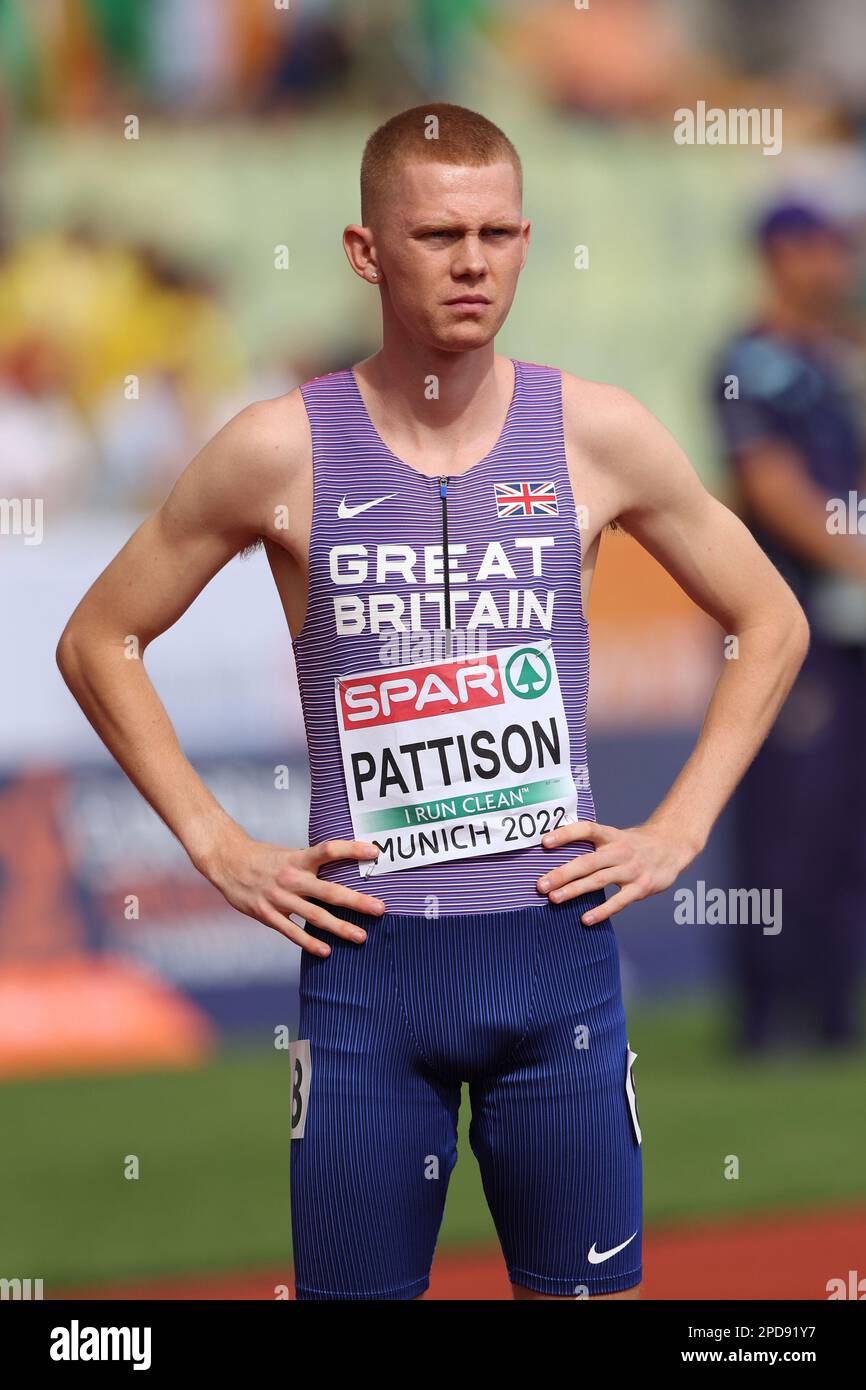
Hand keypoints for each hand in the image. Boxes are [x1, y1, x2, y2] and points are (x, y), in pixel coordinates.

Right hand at [201, 830, 384, 955]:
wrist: (227, 861)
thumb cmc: (266, 859)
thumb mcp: (290, 855)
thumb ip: (313, 866)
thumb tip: (345, 873)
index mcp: (299, 859)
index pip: (329, 850)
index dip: (352, 849)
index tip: (375, 852)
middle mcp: (291, 878)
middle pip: (329, 890)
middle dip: (356, 901)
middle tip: (380, 909)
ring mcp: (279, 898)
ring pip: (315, 915)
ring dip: (339, 927)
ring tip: (361, 937)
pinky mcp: (267, 914)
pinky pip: (291, 932)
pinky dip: (309, 942)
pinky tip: (326, 951)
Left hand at [536, 819, 691, 923]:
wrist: (673, 846)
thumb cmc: (636, 844)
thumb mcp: (616, 836)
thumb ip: (593, 844)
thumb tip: (556, 850)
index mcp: (612, 835)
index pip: (586, 829)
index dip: (565, 834)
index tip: (544, 842)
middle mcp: (620, 851)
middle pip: (588, 861)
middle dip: (562, 873)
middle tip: (541, 884)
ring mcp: (631, 869)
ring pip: (599, 880)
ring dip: (575, 890)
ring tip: (554, 898)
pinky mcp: (641, 887)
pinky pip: (619, 901)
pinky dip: (602, 911)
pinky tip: (585, 919)